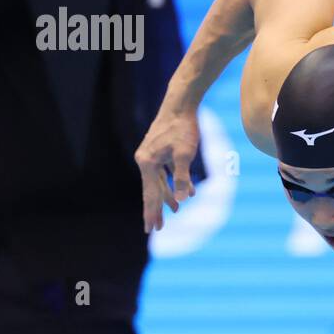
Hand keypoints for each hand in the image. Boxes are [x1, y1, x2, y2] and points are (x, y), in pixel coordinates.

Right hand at [135, 106, 199, 232]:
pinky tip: (187, 191)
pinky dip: (175, 181)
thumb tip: (180, 200)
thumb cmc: (183, 128)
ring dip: (168, 196)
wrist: (181, 104)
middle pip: (151, 189)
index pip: (150, 194)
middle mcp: (145, 160)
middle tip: (158, 228)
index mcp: (147, 163)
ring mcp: (152, 154)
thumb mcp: (186, 155)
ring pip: (159, 181)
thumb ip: (182, 178)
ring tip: (175, 212)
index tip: (150, 229)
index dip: (151, 212)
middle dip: (157, 208)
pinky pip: (166, 171)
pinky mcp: (160, 150)